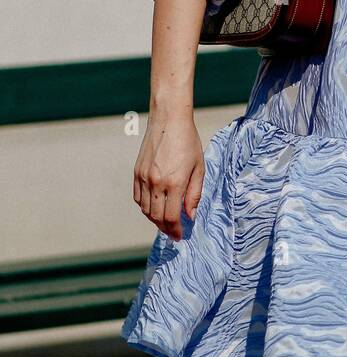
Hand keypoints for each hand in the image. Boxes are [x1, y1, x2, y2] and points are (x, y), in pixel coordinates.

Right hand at [133, 109, 204, 239]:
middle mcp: (156, 183)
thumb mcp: (199, 168)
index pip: (171, 217)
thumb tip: (191, 216)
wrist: (169, 120)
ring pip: (145, 210)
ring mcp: (144, 178)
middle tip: (174, 232)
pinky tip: (154, 207)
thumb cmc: (188, 142)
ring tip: (166, 222)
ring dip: (155, 220)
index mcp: (174, 183)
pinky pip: (138, 198)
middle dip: (166, 229)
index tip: (181, 235)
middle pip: (157, 217)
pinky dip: (145, 207)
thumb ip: (194, 194)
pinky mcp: (137, 173)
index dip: (176, 230)